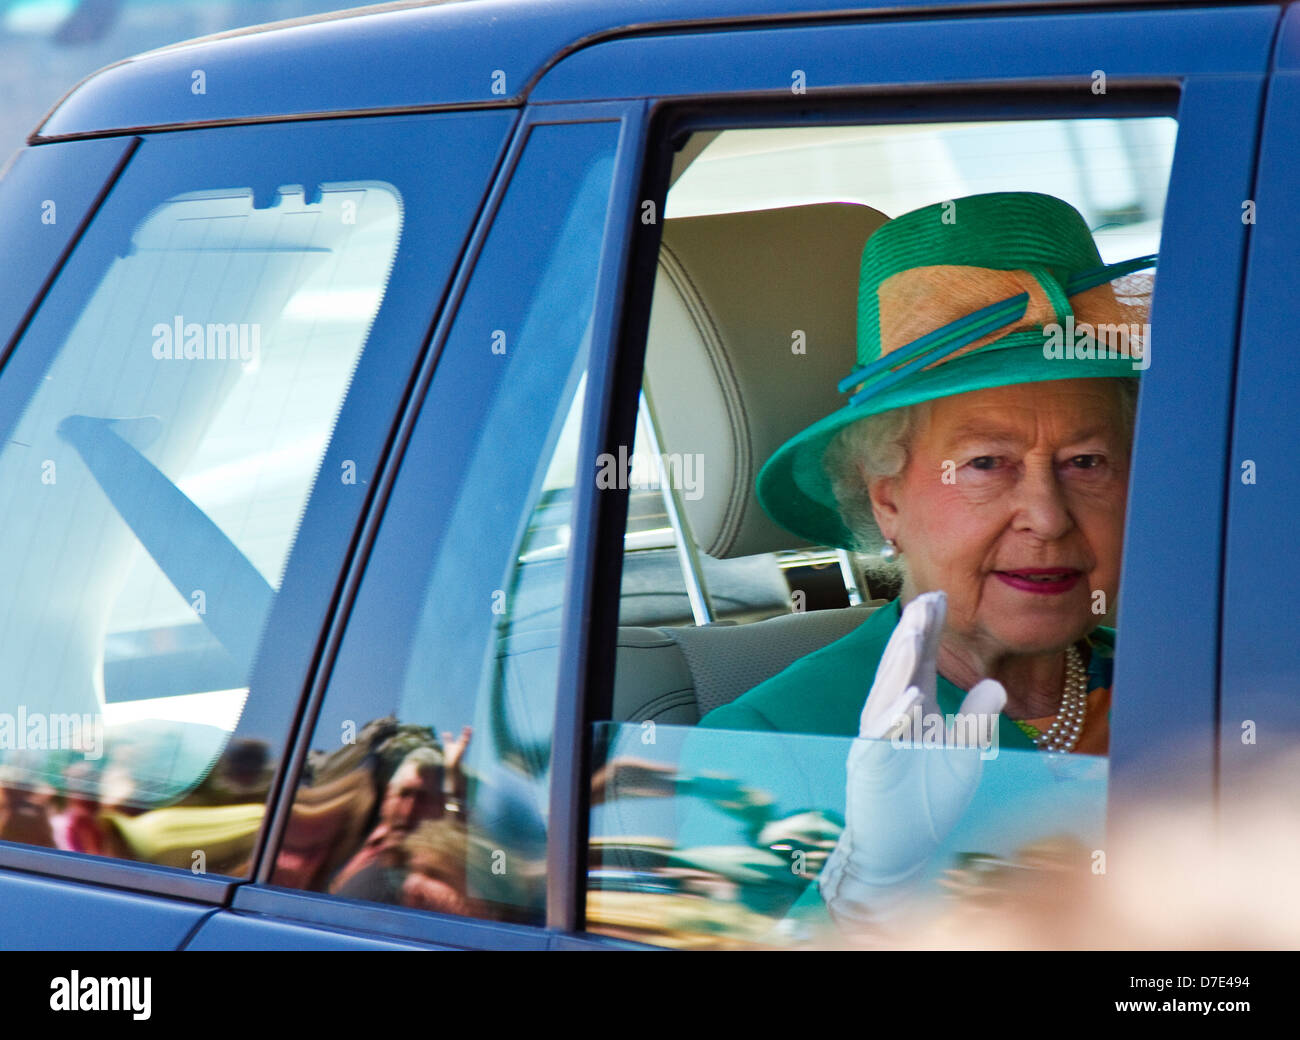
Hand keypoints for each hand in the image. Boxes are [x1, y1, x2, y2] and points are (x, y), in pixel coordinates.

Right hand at [818, 591, 1005, 928]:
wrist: (900, 850)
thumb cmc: (927, 802)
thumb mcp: (962, 756)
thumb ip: (975, 720)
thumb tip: (995, 683)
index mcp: (912, 710)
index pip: (919, 661)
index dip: (928, 630)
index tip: (940, 596)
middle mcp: (891, 717)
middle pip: (901, 668)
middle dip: (912, 635)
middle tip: (926, 600)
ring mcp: (878, 740)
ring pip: (887, 694)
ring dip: (899, 665)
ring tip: (913, 634)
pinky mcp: (871, 766)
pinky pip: (882, 738)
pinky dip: (894, 718)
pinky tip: (909, 697)